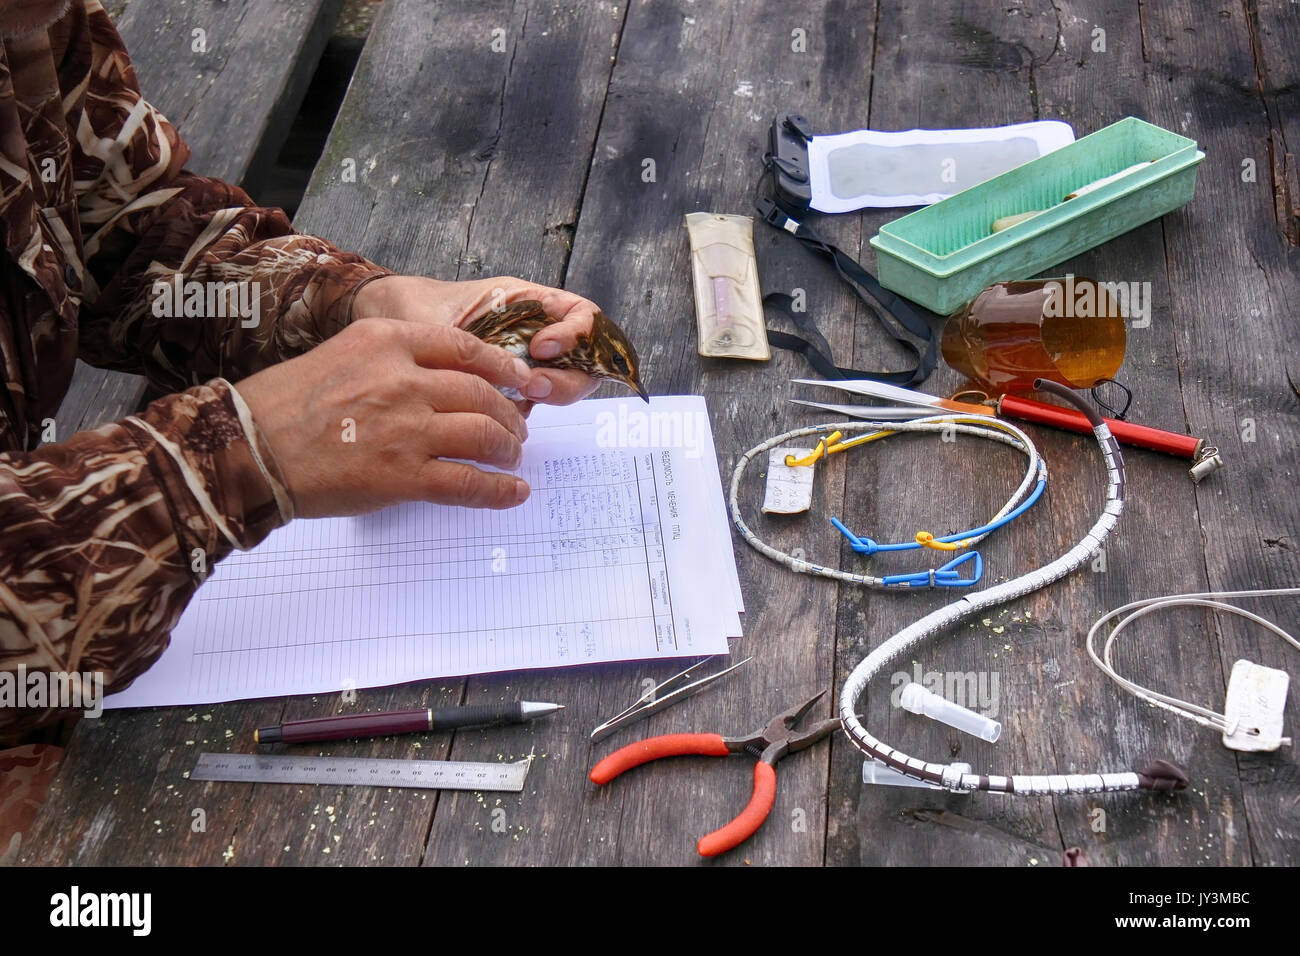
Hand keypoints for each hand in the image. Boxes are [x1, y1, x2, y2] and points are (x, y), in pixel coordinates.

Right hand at [235, 318, 534, 516]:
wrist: (246, 450)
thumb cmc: (282, 406)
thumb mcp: (338, 356)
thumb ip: (387, 360)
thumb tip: (433, 379)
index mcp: (385, 341)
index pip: (464, 347)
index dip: (501, 365)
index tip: (518, 379)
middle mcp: (402, 379)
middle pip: (480, 392)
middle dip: (507, 413)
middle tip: (514, 429)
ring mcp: (406, 428)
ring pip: (483, 434)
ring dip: (507, 448)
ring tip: (511, 457)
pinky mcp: (402, 476)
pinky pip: (468, 482)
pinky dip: (498, 489)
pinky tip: (513, 492)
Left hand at [352, 275, 601, 405]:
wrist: (380, 325)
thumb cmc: (411, 308)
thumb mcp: (450, 313)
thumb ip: (479, 340)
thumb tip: (513, 373)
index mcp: (529, 302)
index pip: (583, 316)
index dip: (575, 334)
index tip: (540, 348)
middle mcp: (535, 331)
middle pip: (585, 358)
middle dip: (567, 377)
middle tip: (533, 388)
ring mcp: (526, 363)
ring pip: (567, 383)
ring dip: (553, 395)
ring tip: (520, 401)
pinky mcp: (510, 392)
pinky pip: (534, 403)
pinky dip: (526, 411)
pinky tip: (501, 417)